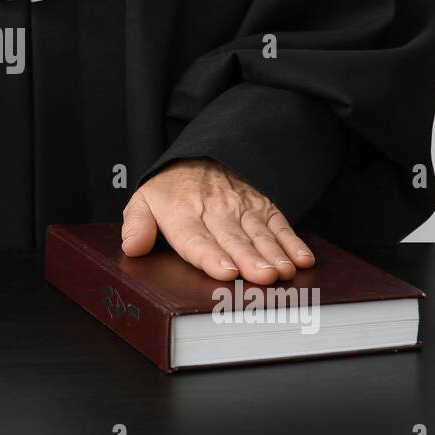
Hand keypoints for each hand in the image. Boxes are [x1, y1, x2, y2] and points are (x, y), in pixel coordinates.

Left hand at [121, 158, 314, 282]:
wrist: (199, 157)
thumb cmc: (170, 192)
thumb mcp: (143, 202)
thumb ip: (136, 225)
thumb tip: (132, 247)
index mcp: (181, 212)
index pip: (195, 238)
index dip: (211, 256)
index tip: (226, 272)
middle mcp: (213, 210)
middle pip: (232, 239)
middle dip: (249, 259)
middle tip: (263, 277)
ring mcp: (241, 207)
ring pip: (258, 233)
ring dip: (274, 253)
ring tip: (283, 272)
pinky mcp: (261, 206)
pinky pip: (279, 224)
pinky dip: (293, 241)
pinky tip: (302, 259)